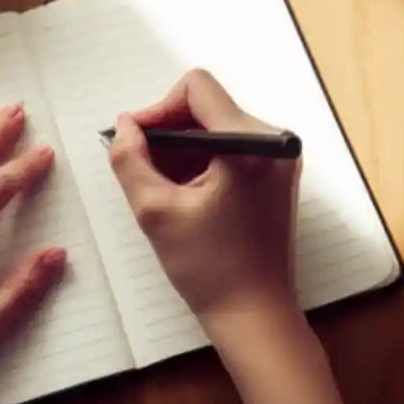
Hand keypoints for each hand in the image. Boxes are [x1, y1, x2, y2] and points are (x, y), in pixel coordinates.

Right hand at [107, 69, 299, 318]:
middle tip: (140, 168)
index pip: (196, 88)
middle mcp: (274, 142)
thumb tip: (124, 125)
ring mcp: (279, 158)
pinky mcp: (276, 175)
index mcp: (251, 144)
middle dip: (167, 133)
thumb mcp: (155, 211)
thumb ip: (130, 159)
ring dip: (181, 150)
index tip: (135, 141)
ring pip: (215, 128)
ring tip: (161, 188)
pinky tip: (183, 195)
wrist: (256, 315)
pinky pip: (230, 148)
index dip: (157, 109)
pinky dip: (200, 162)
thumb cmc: (211, 271)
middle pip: (206, 107)